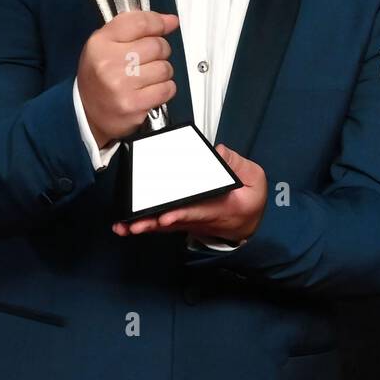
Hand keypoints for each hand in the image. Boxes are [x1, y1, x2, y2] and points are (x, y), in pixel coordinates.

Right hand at [77, 11, 179, 147]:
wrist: (87, 112)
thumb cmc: (100, 75)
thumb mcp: (106, 43)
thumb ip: (136, 26)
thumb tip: (170, 21)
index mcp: (100, 43)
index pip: (140, 22)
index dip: (158, 23)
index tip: (165, 25)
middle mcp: (108, 62)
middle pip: (157, 45)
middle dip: (160, 51)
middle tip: (148, 59)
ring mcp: (121, 85)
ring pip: (165, 68)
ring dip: (162, 73)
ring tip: (146, 77)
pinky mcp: (133, 104)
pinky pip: (167, 89)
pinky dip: (164, 89)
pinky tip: (149, 90)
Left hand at [112, 145, 267, 239]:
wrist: (248, 226)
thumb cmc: (249, 203)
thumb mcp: (255, 180)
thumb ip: (237, 164)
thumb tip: (219, 152)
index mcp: (220, 207)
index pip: (198, 211)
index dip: (181, 214)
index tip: (166, 215)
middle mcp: (201, 218)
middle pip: (174, 221)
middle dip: (153, 222)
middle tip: (133, 224)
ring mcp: (191, 223)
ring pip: (165, 225)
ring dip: (144, 226)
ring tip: (124, 226)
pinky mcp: (183, 222)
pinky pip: (162, 225)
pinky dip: (145, 225)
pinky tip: (127, 225)